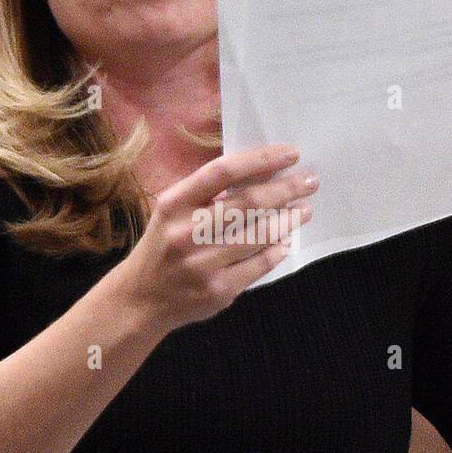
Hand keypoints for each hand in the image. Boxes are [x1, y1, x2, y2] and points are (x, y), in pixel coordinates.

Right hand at [118, 144, 316, 332]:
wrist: (141, 299)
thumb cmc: (164, 245)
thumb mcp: (173, 211)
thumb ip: (207, 193)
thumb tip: (261, 172)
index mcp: (174, 203)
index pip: (223, 171)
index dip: (261, 160)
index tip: (289, 154)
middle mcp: (187, 232)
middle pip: (248, 203)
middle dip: (286, 189)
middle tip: (310, 182)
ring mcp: (203, 263)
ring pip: (259, 235)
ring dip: (289, 219)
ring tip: (304, 209)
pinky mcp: (218, 290)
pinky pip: (259, 264)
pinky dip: (278, 249)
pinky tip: (286, 240)